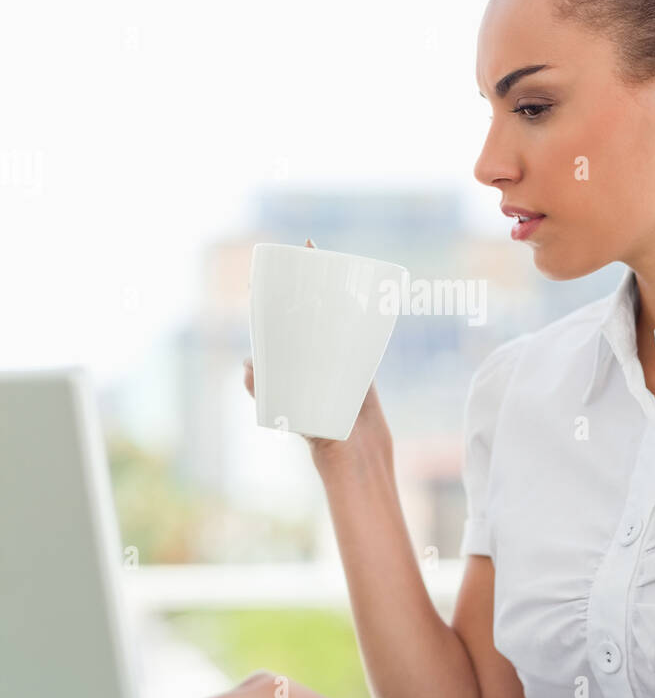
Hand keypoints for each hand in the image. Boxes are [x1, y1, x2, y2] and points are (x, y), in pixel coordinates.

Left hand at [243, 238, 391, 465]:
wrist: (354, 449)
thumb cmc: (315, 430)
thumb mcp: (283, 409)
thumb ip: (261, 389)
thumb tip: (247, 362)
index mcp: (290, 359)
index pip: (277, 315)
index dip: (273, 288)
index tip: (271, 262)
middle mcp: (310, 353)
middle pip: (307, 306)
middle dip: (306, 276)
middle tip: (309, 249)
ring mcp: (335, 354)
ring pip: (333, 313)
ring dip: (333, 287)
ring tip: (332, 262)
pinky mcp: (359, 359)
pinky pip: (357, 328)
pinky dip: (359, 309)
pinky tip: (363, 288)